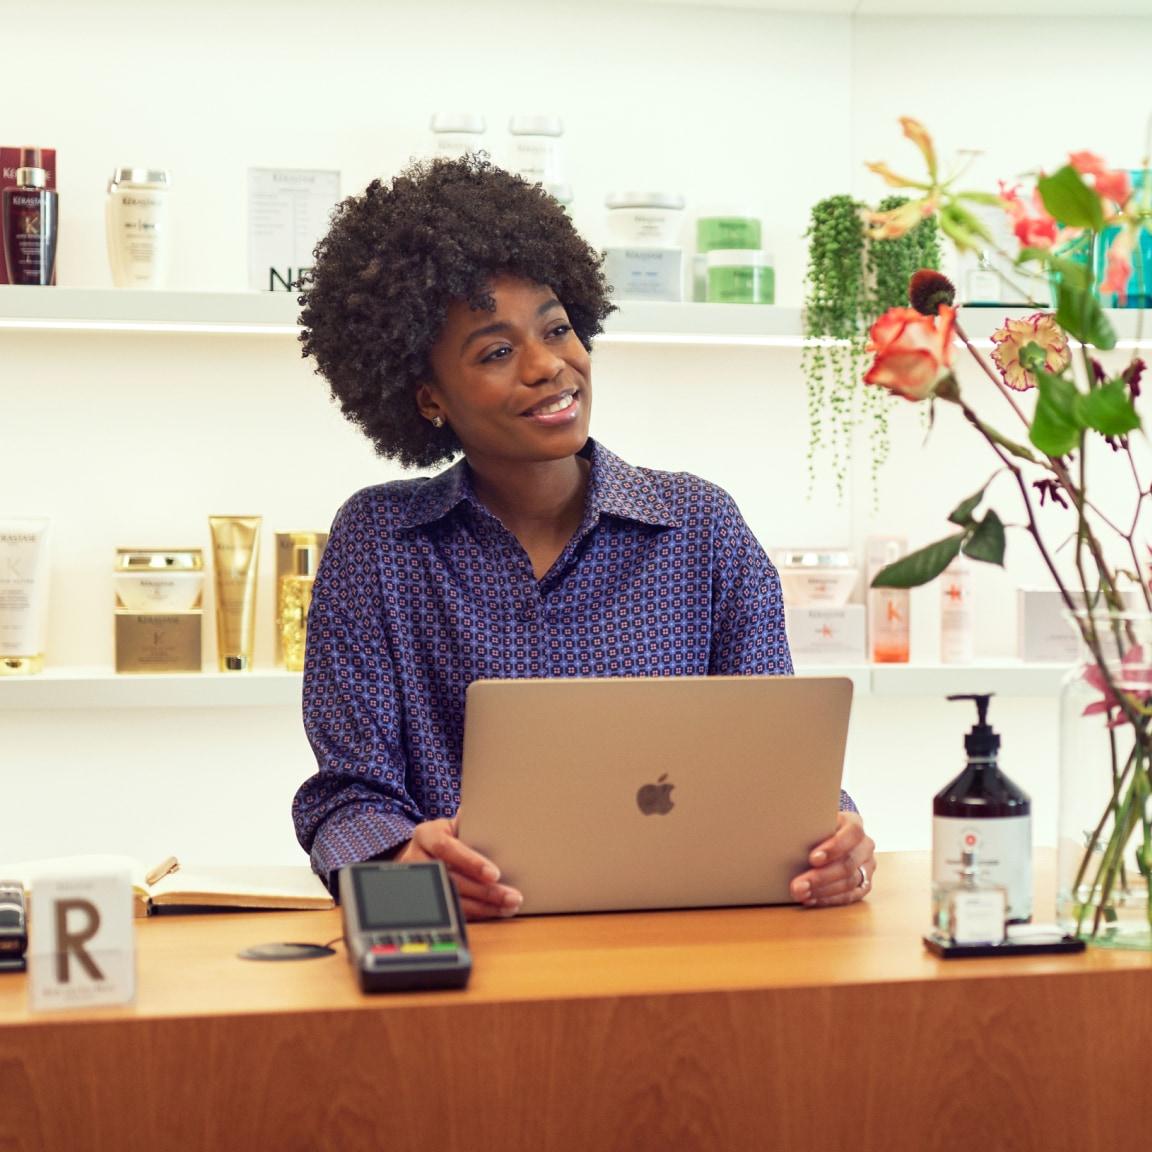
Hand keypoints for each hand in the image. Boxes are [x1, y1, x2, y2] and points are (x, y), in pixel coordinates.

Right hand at [393, 816, 522, 920]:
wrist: (423, 851)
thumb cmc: (449, 835)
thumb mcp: (454, 823)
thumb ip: (472, 819)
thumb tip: (500, 809)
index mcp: (426, 835)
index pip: (446, 848)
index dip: (470, 862)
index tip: (494, 874)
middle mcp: (417, 859)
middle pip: (452, 879)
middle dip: (485, 891)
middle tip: (511, 896)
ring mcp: (418, 883)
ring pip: (452, 900)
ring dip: (484, 906)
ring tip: (509, 906)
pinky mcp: (424, 901)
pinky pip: (451, 911)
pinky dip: (476, 913)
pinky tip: (495, 911)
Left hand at [789, 811, 875, 907]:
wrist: (823, 834)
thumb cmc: (815, 826)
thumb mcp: (813, 820)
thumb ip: (809, 827)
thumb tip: (788, 835)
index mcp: (854, 823)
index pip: (852, 832)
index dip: (834, 846)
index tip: (813, 858)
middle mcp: (864, 844)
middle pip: (847, 863)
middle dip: (820, 876)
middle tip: (799, 884)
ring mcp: (867, 865)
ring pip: (849, 882)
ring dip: (822, 890)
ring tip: (800, 893)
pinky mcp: (864, 883)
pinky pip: (850, 896)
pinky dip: (829, 899)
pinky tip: (812, 899)